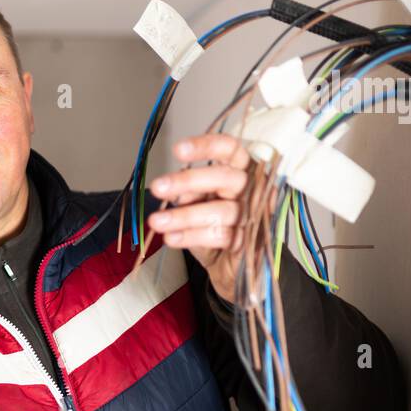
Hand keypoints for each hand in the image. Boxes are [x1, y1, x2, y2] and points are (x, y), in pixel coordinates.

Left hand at [146, 134, 249, 305]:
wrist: (229, 263)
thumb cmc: (213, 223)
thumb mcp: (198, 202)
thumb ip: (188, 191)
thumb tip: (169, 188)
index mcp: (240, 169)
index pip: (230, 149)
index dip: (206, 146)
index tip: (177, 150)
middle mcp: (252, 188)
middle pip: (225, 177)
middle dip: (188, 181)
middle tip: (157, 187)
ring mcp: (254, 215)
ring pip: (220, 211)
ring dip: (183, 216)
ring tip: (156, 221)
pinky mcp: (250, 241)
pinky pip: (219, 235)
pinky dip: (191, 236)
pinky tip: (171, 238)